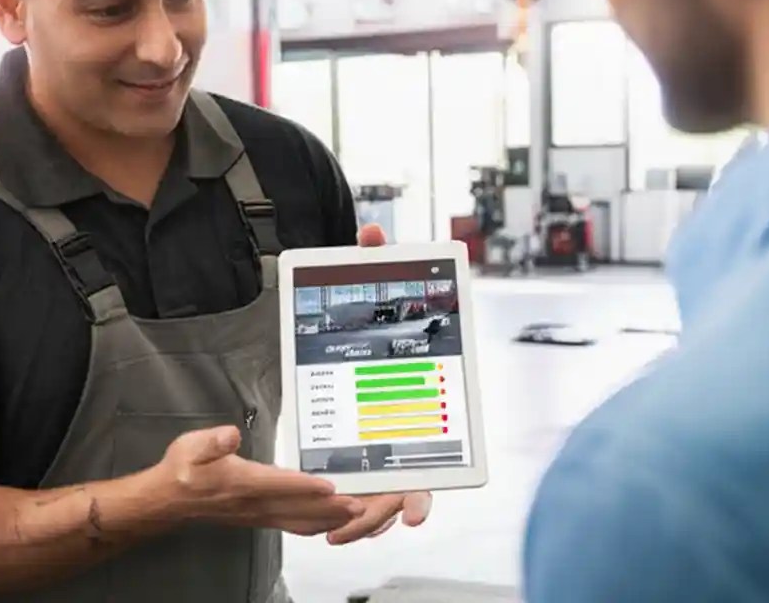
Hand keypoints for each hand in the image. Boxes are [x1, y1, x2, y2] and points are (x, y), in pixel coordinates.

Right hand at [152, 426, 364, 536]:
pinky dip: (312, 526)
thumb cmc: (183, 469)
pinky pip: (290, 525)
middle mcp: (253, 502)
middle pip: (297, 507)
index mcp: (241, 482)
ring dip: (327, 519)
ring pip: (297, 520)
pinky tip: (327, 525)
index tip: (331, 487)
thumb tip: (231, 434)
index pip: (278, 484)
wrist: (168, 499)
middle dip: (329, 508)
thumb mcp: (192, 445)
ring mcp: (256, 514)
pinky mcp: (257, 519)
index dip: (305, 486)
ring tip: (353, 515)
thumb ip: (213, 441)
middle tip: (359, 505)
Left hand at [331, 226, 433, 543]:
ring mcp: (391, 447)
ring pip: (387, 498)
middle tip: (377, 527)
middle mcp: (412, 431)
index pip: (434, 451)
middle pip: (413, 486)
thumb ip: (374, 259)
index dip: (424, 488)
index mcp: (419, 400)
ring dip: (370, 522)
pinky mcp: (368, 455)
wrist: (353, 328)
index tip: (414, 509)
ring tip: (341, 534)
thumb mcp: (369, 290)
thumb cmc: (372, 315)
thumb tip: (372, 234)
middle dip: (397, 512)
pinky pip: (368, 496)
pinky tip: (334, 530)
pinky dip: (356, 518)